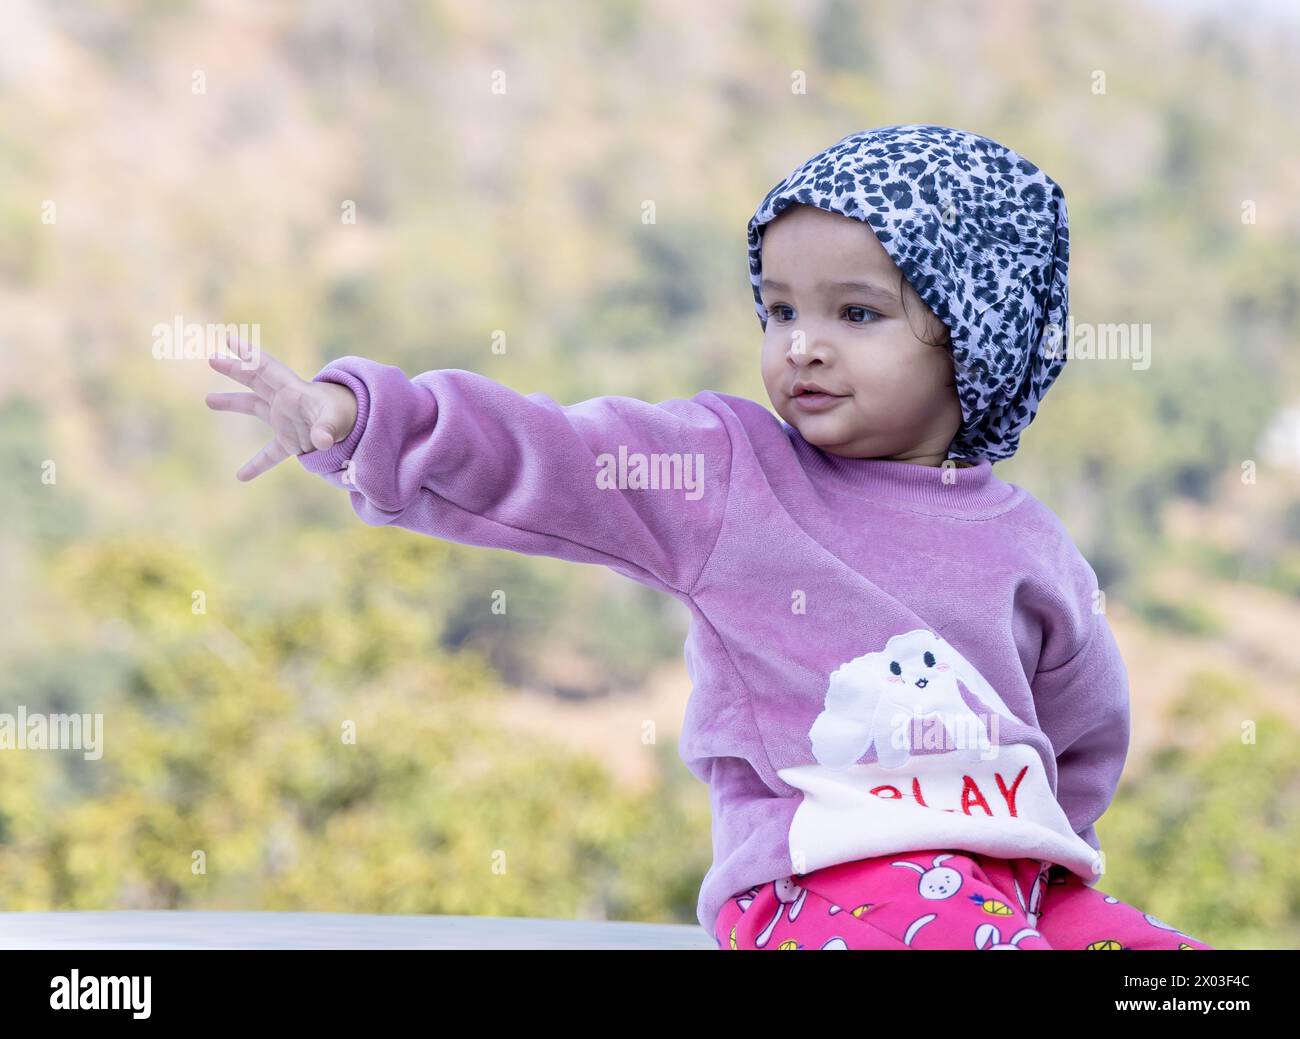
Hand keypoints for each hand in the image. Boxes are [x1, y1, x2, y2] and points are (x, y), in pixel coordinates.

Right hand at [205, 332, 358, 480]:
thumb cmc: (346, 415)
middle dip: (235, 369)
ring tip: (209, 399)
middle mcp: (285, 402)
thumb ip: (326, 429)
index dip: (249, 354)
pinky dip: (257, 464)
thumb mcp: (336, 420)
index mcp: (293, 391)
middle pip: (255, 381)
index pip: (267, 368)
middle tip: (213, 358)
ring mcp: (285, 420)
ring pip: (254, 408)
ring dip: (232, 403)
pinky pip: (269, 454)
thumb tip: (322, 442)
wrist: (358, 425)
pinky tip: (241, 476)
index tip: (230, 339)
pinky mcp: (290, 441)